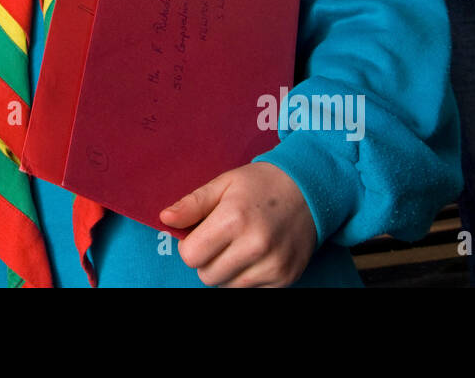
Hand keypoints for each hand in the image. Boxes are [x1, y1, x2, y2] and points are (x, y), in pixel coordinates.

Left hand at [159, 161, 315, 286]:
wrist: (309, 190)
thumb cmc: (260, 185)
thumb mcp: (223, 184)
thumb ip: (192, 204)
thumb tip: (165, 219)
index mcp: (234, 219)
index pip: (190, 256)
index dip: (190, 246)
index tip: (201, 234)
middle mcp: (255, 246)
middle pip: (206, 276)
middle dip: (207, 260)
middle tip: (221, 239)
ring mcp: (272, 265)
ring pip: (227, 286)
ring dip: (226, 271)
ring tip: (240, 245)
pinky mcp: (285, 278)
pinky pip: (250, 290)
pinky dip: (247, 277)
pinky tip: (256, 255)